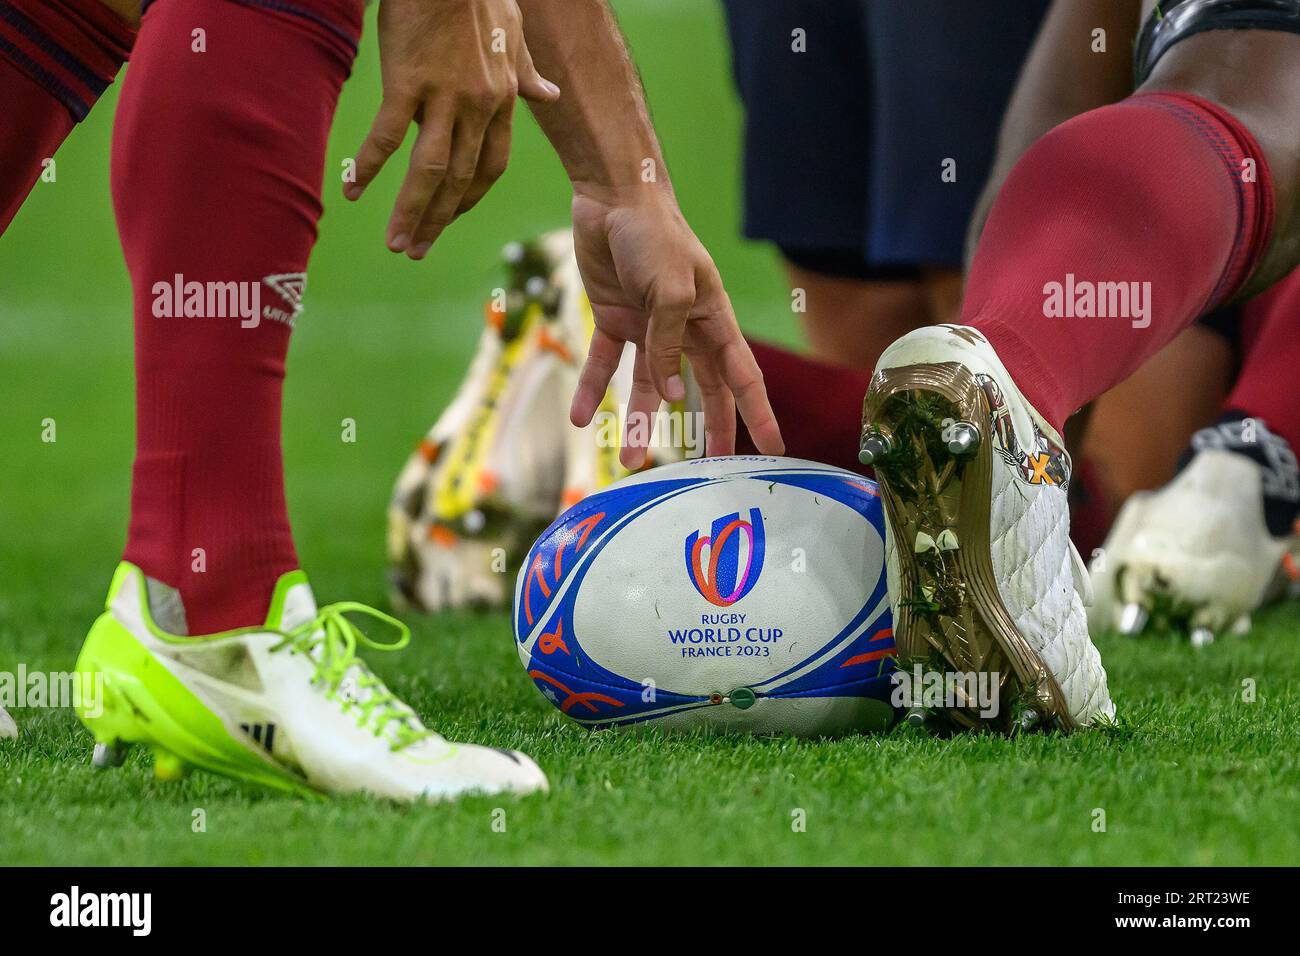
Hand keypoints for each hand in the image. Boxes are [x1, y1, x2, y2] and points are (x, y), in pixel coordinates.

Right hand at [345, 0, 559, 258]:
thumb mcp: (513, 34)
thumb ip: (527, 71)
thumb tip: (550, 95)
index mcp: (501, 101)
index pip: (490, 167)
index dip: (470, 199)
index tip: (449, 218)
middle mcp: (478, 108)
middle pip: (460, 180)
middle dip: (438, 221)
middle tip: (417, 250)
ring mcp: (444, 97)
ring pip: (430, 171)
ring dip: (412, 212)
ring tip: (396, 243)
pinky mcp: (409, 82)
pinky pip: (388, 137)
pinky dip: (370, 167)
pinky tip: (354, 190)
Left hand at [568, 186, 784, 468]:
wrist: (613, 199)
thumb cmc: (655, 236)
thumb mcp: (671, 291)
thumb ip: (669, 345)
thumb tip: (669, 396)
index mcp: (714, 320)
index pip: (743, 377)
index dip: (758, 415)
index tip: (774, 450)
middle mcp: (685, 329)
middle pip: (701, 390)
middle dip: (708, 429)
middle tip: (709, 469)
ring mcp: (648, 327)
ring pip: (648, 386)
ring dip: (639, 421)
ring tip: (629, 461)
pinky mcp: (614, 320)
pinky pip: (604, 364)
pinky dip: (592, 389)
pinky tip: (580, 419)